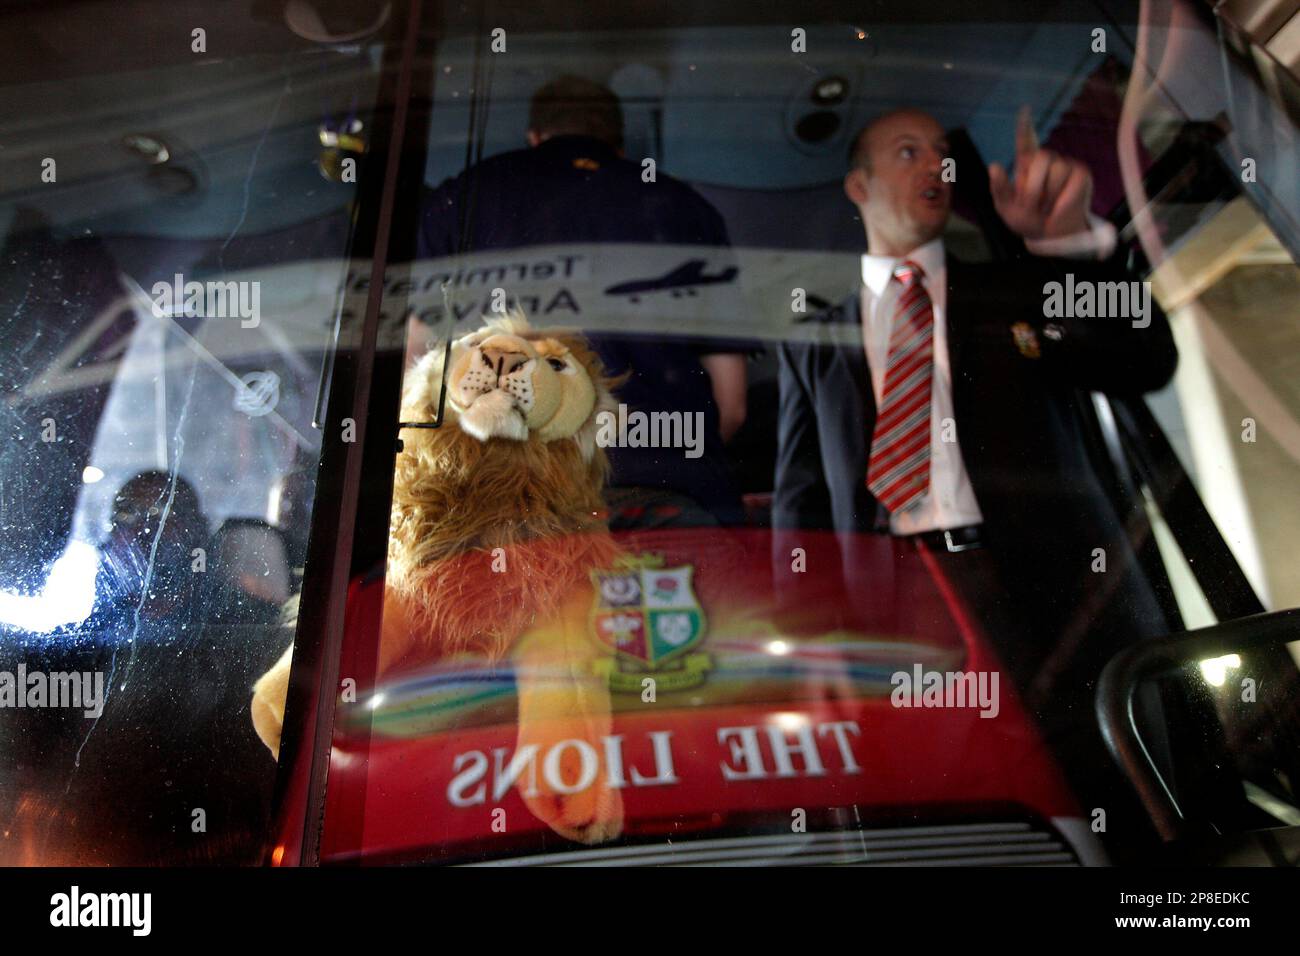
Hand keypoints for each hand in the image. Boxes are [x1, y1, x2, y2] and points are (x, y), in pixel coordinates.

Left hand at [988, 106, 1092, 240]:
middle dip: (1032, 187)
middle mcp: (1046, 161)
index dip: (1025, 126)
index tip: (1024, 109)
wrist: (1049, 235)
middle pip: (1040, 158)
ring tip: (1045, 208)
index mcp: (1026, 166)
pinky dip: (1060, 201)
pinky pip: (1070, 183)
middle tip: (1030, 206)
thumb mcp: (1006, 208)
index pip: (1025, 141)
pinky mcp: (1081, 175)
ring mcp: (1065, 166)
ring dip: (1047, 196)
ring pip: (1056, 171)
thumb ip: (999, 188)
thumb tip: (993, 166)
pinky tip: (1058, 208)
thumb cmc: (1028, 219)